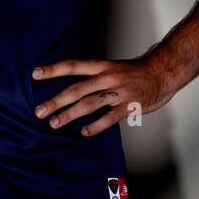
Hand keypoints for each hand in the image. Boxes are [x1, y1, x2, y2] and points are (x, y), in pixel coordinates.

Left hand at [31, 57, 172, 135]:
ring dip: (69, 115)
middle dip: (56, 101)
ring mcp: (118, 92)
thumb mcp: (112, 67)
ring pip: (89, 105)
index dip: (53, 69)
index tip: (35, 74)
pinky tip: (84, 132)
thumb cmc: (135, 72)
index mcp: (101, 66)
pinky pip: (109, 118)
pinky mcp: (128, 106)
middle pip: (76, 89)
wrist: (162, 72)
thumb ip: (94, 75)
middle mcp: (107, 77)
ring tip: (54, 123)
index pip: (72, 66)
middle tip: (39, 111)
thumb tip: (73, 86)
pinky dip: (95, 126)